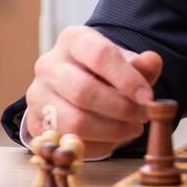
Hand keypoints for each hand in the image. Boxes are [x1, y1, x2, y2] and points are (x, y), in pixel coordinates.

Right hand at [24, 25, 162, 158]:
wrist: (74, 86)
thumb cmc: (104, 73)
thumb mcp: (125, 63)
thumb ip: (141, 65)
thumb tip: (152, 61)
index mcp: (73, 40)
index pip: (100, 55)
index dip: (127, 79)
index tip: (148, 98)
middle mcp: (48, 65)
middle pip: (84, 91)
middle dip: (121, 109)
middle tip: (143, 116)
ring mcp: (37, 95)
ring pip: (74, 122)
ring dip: (111, 131)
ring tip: (131, 128)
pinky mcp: (34, 123)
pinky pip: (68, 142)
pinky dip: (97, 146)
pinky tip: (112, 139)